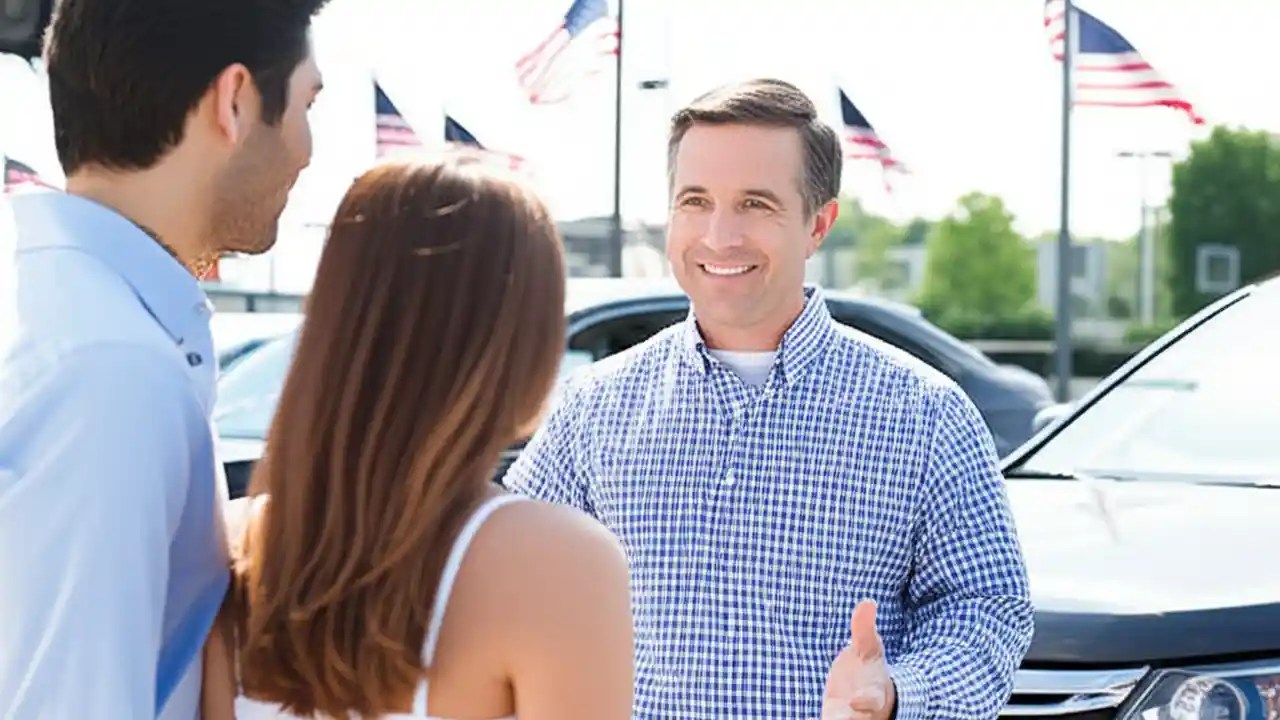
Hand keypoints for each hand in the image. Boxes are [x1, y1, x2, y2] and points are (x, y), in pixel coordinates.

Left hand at [819, 600, 895, 719]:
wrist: (865, 689)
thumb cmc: (869, 668)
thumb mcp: (868, 648)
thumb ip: (864, 629)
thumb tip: (867, 602)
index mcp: (875, 694)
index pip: (873, 700)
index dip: (866, 701)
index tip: (855, 701)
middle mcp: (861, 712)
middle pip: (855, 719)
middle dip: (846, 719)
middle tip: (834, 717)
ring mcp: (846, 718)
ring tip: (817, 719)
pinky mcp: (830, 719)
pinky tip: (798, 719)